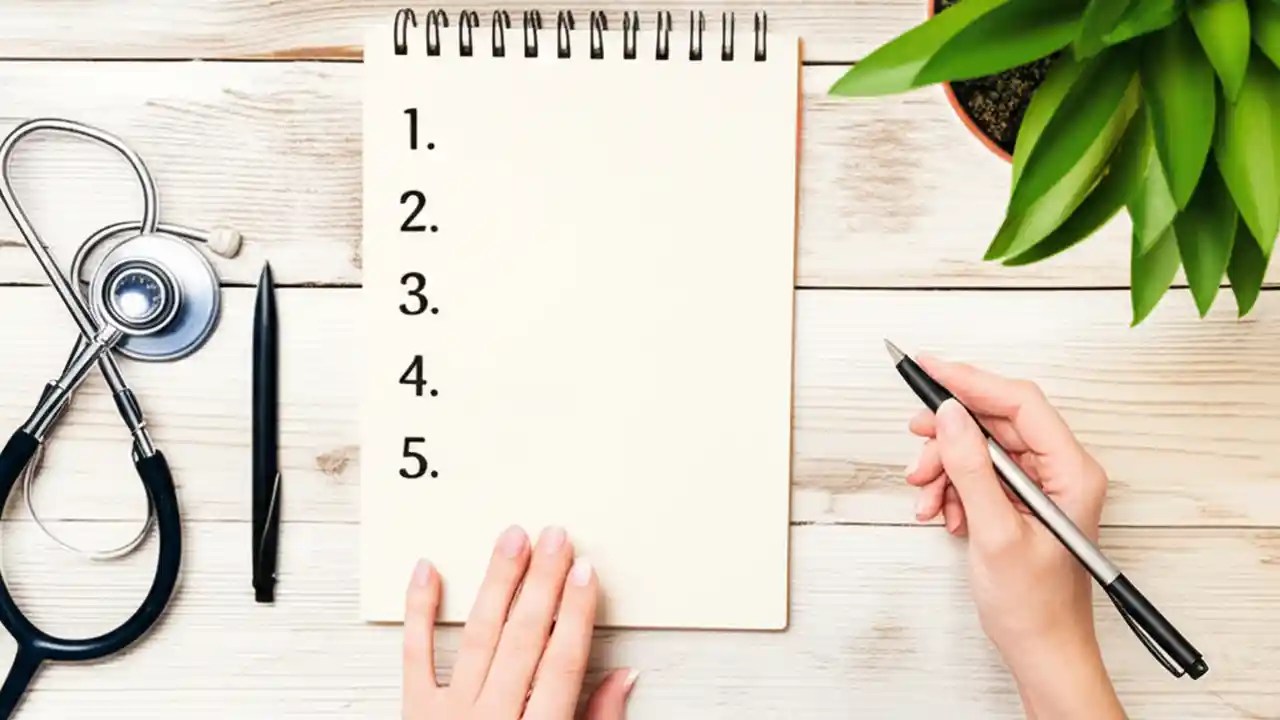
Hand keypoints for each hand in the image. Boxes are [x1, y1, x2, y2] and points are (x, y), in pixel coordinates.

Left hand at [403, 526, 637, 718]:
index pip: (562, 664)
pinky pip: (413, 654)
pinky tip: (429, 571)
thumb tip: (624, 679)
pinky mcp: (414, 713)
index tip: (586, 572)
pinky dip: (419, 610)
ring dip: (497, 582)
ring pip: (477, 635)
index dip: (576, 613)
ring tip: (512, 540)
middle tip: (556, 537)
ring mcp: (448, 715)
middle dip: (543, 582)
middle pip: (523, 639)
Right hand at [903, 356, 1122, 718]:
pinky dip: (952, 488)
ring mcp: (1040, 486)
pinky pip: (978, 474)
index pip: (1019, 402)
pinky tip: (943, 512)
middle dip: (949, 435)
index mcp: (1072, 471)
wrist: (1042, 651)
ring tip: (926, 495)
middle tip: (917, 443)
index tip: (928, 369)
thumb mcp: (995, 533)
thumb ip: (971, 469)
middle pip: (995, 422)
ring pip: (980, 449)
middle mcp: (1060, 471)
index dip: (970, 380)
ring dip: (945, 467)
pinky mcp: (1020, 501)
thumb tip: (950, 416)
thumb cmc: (1035, 607)